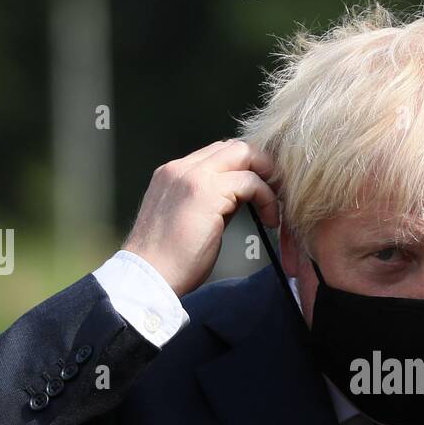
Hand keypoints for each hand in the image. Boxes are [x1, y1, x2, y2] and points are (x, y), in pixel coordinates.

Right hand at [123, 139, 277, 296]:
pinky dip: (266, 198)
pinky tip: (269, 221)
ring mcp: (191, 176)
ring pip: (244, 155)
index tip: (260, 194)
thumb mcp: (189, 222)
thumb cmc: (169, 263)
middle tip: (276, 194)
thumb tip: (239, 199)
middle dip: (262, 167)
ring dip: (267, 181)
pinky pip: (250, 181)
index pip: (217, 153)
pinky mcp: (205, 191)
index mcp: (173, 174)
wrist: (147, 277)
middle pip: (233, 147)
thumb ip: (211, 203)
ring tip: (274, 210)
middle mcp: (180, 168)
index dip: (245, 169)